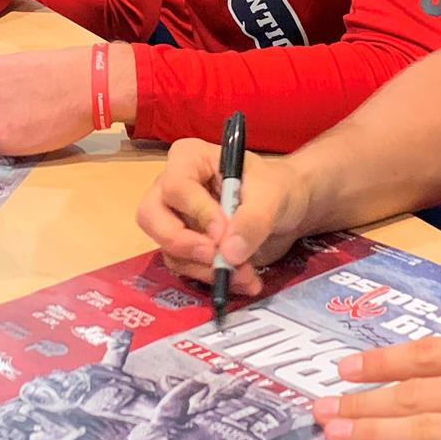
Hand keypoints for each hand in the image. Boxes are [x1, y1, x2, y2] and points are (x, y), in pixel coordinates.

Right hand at [135, 139, 309, 295]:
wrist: (289, 208)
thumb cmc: (276, 188)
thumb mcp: (272, 196)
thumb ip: (253, 220)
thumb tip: (228, 253)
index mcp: (189, 159)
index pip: (175, 187)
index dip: (198, 213)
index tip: (225, 232)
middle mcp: (173, 188)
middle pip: (151, 218)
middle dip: (184, 245)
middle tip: (217, 260)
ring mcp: (176, 219)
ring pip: (169, 250)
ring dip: (207, 269)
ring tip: (247, 274)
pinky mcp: (185, 246)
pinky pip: (185, 267)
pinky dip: (213, 277)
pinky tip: (244, 280)